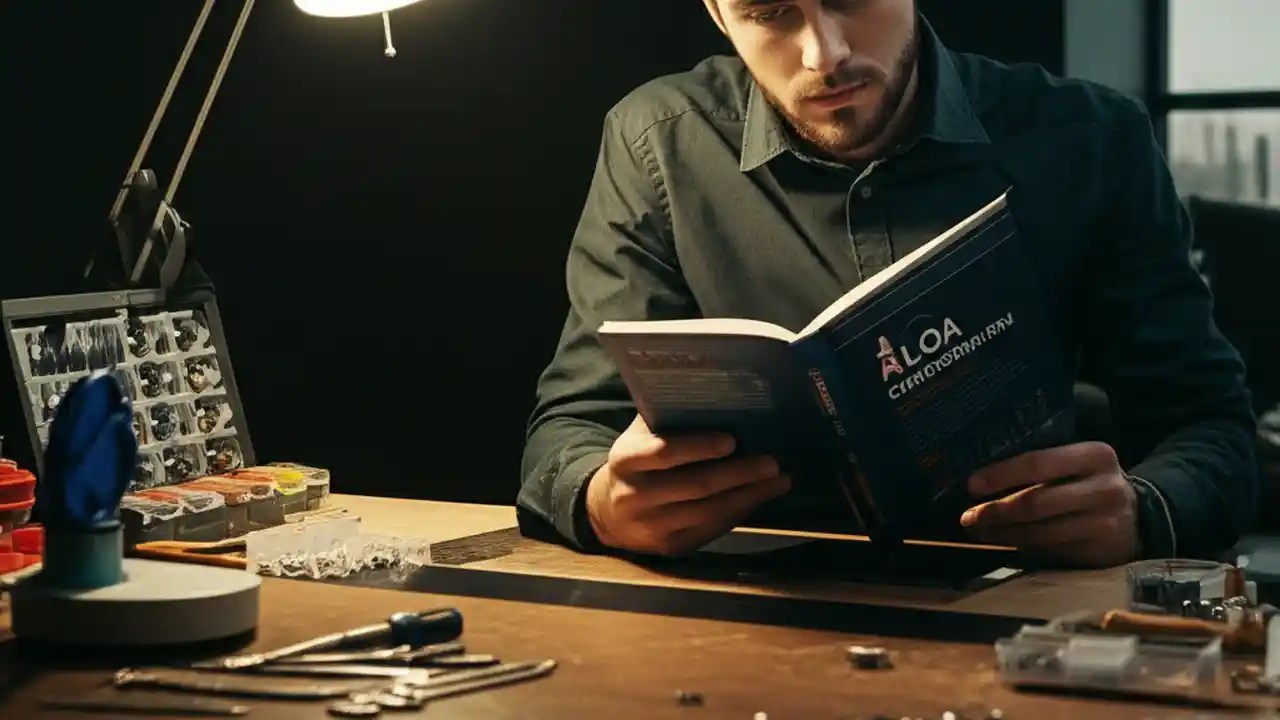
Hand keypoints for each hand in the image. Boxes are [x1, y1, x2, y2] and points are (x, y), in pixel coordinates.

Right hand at [585, 415, 790, 555]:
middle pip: (694, 486)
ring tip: (779, 480)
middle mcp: (635, 496)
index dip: (698, 447)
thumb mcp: (640, 436)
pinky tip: (760, 497)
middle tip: (771, 462)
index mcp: (626, 460)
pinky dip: (739, 513)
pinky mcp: (670, 546)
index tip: (732, 440)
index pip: (664, 453)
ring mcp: (652, 526)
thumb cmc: (638, 461)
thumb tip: (720, 396)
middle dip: (738, 474)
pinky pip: (711, 530)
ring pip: (708, 512)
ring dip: (748, 496)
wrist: (609, 512)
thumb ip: (668, 418)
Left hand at [959, 442, 1138, 567]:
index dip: (1001, 475)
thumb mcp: (1077, 463)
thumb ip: (1042, 466)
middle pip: (1036, 502)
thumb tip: (982, 479)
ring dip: (1003, 534)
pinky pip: (1050, 551)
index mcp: (1095, 455)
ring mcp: (1104, 523)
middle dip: (995, 511)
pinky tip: (1004, 543)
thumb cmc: (1090, 483)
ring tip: (979, 531)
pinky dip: (1021, 548)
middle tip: (969, 516)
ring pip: (1040, 533)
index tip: (972, 484)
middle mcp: (1103, 488)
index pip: (1038, 463)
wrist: (1138, 517)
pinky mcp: (1099, 552)